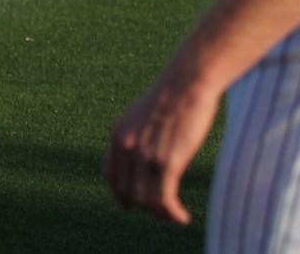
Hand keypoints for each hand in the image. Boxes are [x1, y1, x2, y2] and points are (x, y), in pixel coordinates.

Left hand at [104, 76, 220, 224]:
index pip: (112, 176)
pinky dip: (173, 214)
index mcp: (117, 135)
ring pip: (146, 201)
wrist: (187, 82)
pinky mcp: (166, 161)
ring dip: (162, 214)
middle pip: (129, 192)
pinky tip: (183, 217)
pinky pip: (164, 200)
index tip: (131, 206)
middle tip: (164, 213)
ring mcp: (145, 155)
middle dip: (146, 208)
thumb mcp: (144, 117)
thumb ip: (139, 138)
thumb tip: (143, 158)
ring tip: (176, 217)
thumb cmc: (172, 98)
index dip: (121, 195)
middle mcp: (126, 147)